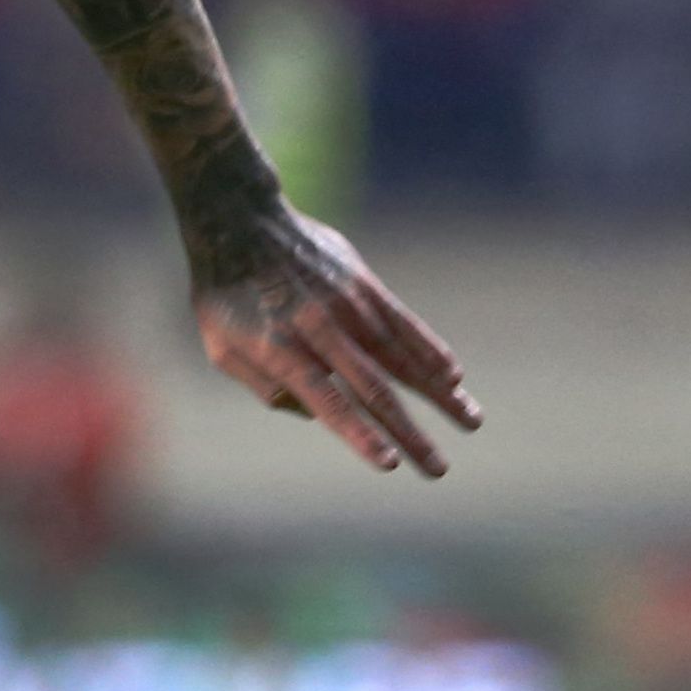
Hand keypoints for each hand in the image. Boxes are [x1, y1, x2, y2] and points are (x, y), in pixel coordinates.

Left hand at [189, 208, 480, 477]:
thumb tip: (315, 413)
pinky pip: (404, 322)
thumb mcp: (221, 347)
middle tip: (439, 469)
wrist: (240, 220)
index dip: (359, 434)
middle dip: (410, 433)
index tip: (388, 463)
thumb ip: (265, 385)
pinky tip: (453, 376)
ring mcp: (348, 304)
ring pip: (401, 357)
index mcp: (281, 350)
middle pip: (374, 389)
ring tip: (470, 421)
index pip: (328, 401)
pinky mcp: (364, 284)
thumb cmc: (223, 293)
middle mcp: (320, 329)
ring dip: (438, 394)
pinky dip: (430, 349)